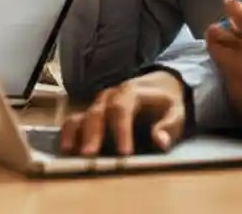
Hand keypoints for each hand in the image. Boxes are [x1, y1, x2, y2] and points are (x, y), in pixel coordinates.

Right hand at [57, 71, 185, 156]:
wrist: (159, 86)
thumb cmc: (166, 103)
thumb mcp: (176, 112)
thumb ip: (169, 126)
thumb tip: (160, 141)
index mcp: (130, 92)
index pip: (121, 109)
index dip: (121, 130)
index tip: (124, 153)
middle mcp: (110, 96)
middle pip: (97, 112)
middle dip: (93, 134)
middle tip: (89, 156)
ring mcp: (98, 104)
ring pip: (82, 114)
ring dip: (76, 133)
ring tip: (71, 152)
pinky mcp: (92, 113)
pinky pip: (75, 120)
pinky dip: (69, 132)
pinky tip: (66, 148)